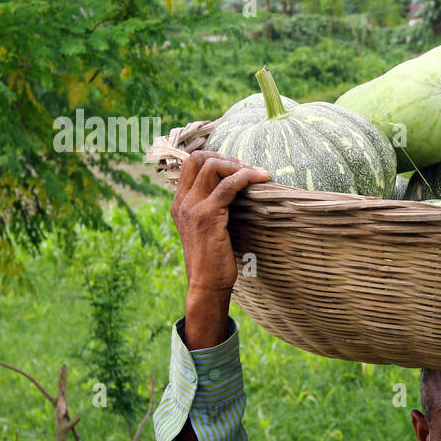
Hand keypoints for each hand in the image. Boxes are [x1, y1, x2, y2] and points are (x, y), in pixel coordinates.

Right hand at [170, 150, 268, 347]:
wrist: (206, 284)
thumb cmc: (213, 258)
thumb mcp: (206, 228)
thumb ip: (212, 208)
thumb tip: (234, 190)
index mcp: (179, 202)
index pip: (190, 162)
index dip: (215, 157)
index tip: (237, 167)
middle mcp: (182, 201)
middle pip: (198, 158)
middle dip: (226, 157)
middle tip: (247, 169)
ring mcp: (193, 208)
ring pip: (212, 167)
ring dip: (238, 165)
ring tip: (256, 174)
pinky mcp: (208, 216)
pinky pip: (228, 185)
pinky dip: (246, 177)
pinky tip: (261, 179)